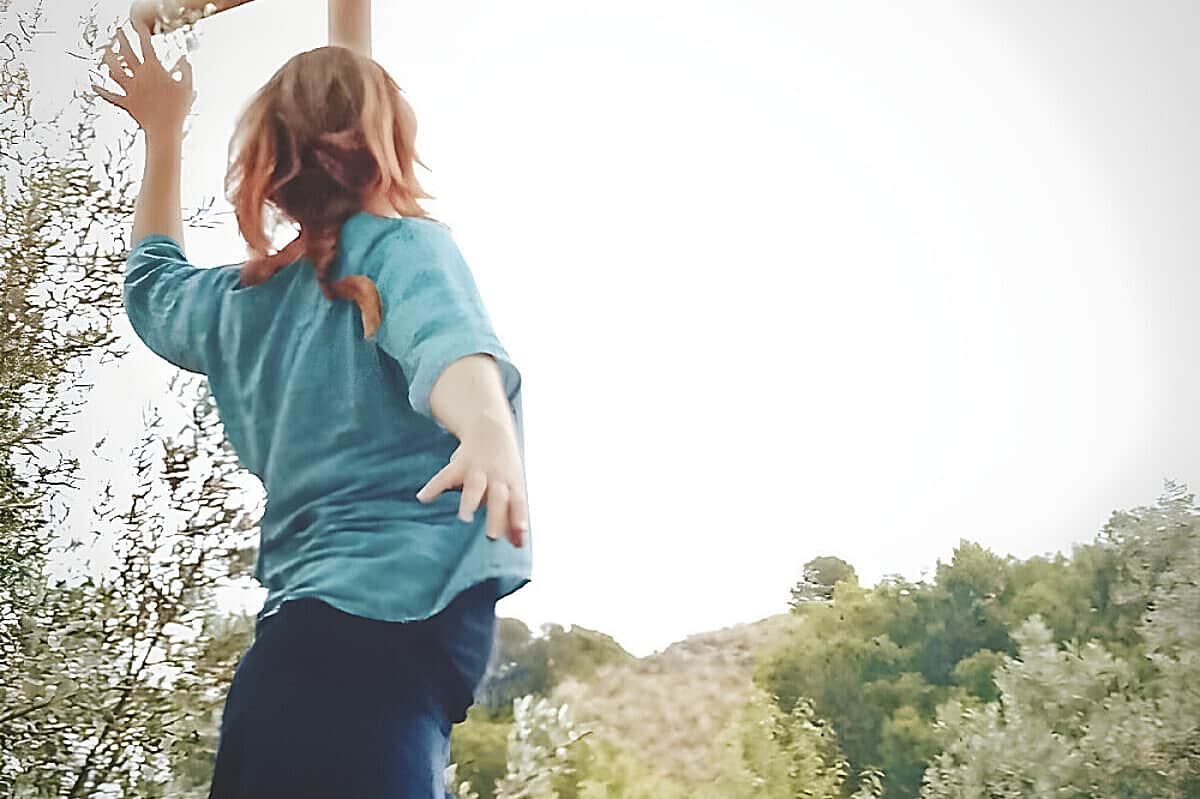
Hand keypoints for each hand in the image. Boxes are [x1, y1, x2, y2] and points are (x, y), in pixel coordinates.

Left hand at [91, 17, 193, 138]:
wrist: (165, 129)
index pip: (146, 45)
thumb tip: (184, 59)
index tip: (136, 24)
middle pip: (126, 53)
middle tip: (118, 31)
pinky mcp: (126, 102)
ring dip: (108, 59)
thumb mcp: (188, 87)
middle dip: (121, 40)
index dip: (141, 32)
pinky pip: (111, 95)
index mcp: (153, 69)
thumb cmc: (178, 108)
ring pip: (114, 70)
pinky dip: (101, 90)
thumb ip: (185, 70)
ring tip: (105, 51)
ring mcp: (130, 89)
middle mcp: (139, 76)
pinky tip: (93, 84)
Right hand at [416, 413, 528, 547]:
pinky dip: (433, 487)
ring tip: (464, 518)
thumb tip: (518, 544)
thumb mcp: (513, 485)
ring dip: (470, 502)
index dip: (519, 518)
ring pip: (475, 485)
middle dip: (496, 515)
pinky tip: (423, 498)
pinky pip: (445, 476)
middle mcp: (497, 476)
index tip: (520, 537)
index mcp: (512, 482)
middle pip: (498, 496)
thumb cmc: (504, 466)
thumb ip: (513, 515)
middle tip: (492, 536)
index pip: (519, 501)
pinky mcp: (459, 464)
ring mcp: (478, 469)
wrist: (490, 429)